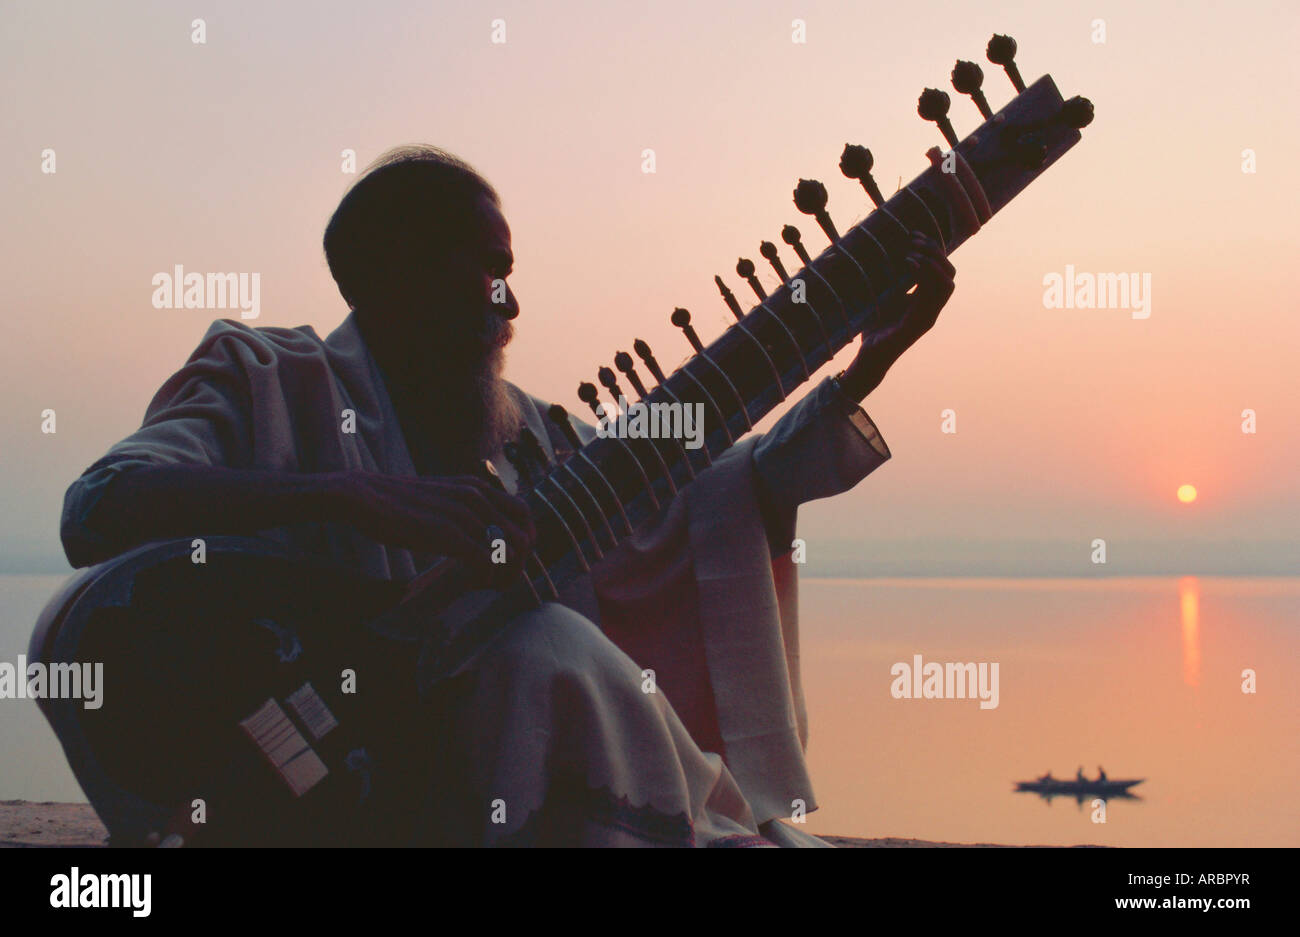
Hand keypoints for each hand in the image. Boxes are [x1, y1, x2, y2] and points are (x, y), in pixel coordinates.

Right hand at [338, 472, 536, 580]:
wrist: (364, 495)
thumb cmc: (399, 504)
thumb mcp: (442, 498)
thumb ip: (465, 510)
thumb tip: (482, 535)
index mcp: (477, 487)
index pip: (525, 513)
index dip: (523, 541)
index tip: (508, 561)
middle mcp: (477, 497)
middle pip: (524, 536)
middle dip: (520, 563)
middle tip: (502, 580)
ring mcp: (464, 514)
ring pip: (510, 550)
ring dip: (505, 574)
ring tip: (488, 585)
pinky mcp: (448, 533)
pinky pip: (486, 560)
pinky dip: (486, 577)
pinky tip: (474, 583)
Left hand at [838, 231, 955, 400]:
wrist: (868, 356)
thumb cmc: (872, 327)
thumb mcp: (881, 296)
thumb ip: (886, 278)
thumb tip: (876, 250)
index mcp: (924, 298)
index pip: (939, 267)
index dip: (931, 248)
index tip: (913, 233)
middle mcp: (931, 306)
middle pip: (949, 271)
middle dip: (935, 250)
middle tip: (914, 239)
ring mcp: (929, 315)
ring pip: (947, 283)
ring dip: (933, 261)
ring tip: (913, 250)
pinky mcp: (922, 324)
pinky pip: (935, 297)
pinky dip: (926, 276)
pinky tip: (909, 264)